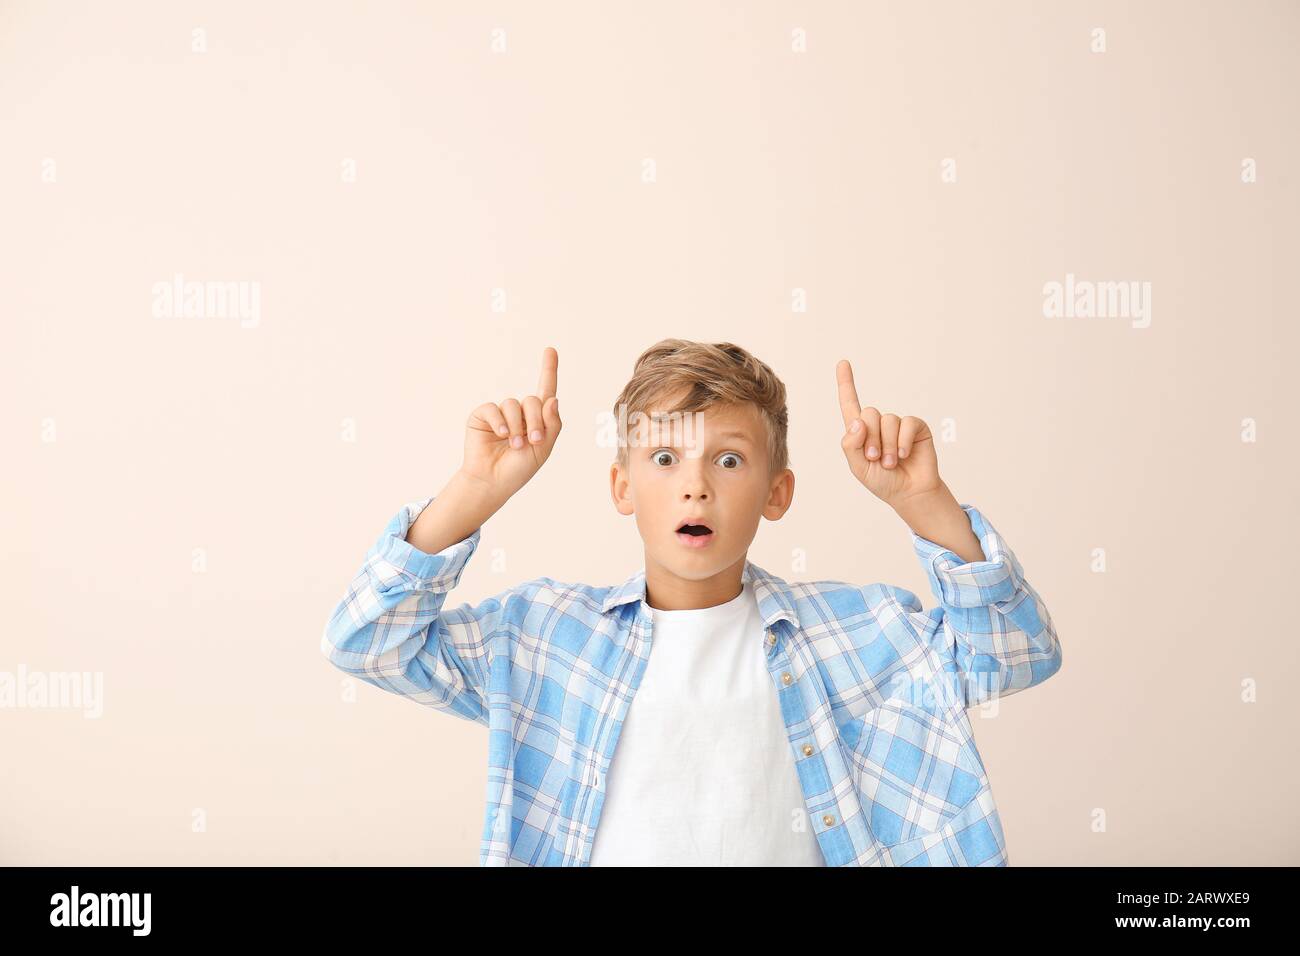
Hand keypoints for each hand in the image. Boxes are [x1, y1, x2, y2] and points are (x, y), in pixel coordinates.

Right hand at [459, 346, 562, 503]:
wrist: (493, 482)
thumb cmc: (519, 468)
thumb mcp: (544, 449)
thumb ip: (552, 424)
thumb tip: (553, 399)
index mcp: (537, 419)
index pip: (545, 391)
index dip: (548, 370)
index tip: (550, 350)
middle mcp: (519, 413)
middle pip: (533, 400)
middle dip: (536, 421)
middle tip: (533, 441)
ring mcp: (500, 413)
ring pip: (513, 404)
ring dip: (516, 426)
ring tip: (515, 445)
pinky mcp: (483, 416)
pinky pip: (493, 409)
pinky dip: (499, 422)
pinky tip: (500, 435)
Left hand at [836, 358, 942, 508]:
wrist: (909, 493)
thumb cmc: (883, 481)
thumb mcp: (858, 467)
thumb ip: (851, 445)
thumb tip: (857, 420)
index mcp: (861, 432)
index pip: (850, 404)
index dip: (846, 383)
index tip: (842, 363)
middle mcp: (878, 425)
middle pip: (868, 413)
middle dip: (871, 439)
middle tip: (876, 459)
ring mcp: (897, 425)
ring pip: (887, 420)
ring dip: (887, 445)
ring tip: (890, 463)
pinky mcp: (915, 427)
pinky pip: (907, 423)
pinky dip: (902, 441)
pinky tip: (904, 455)